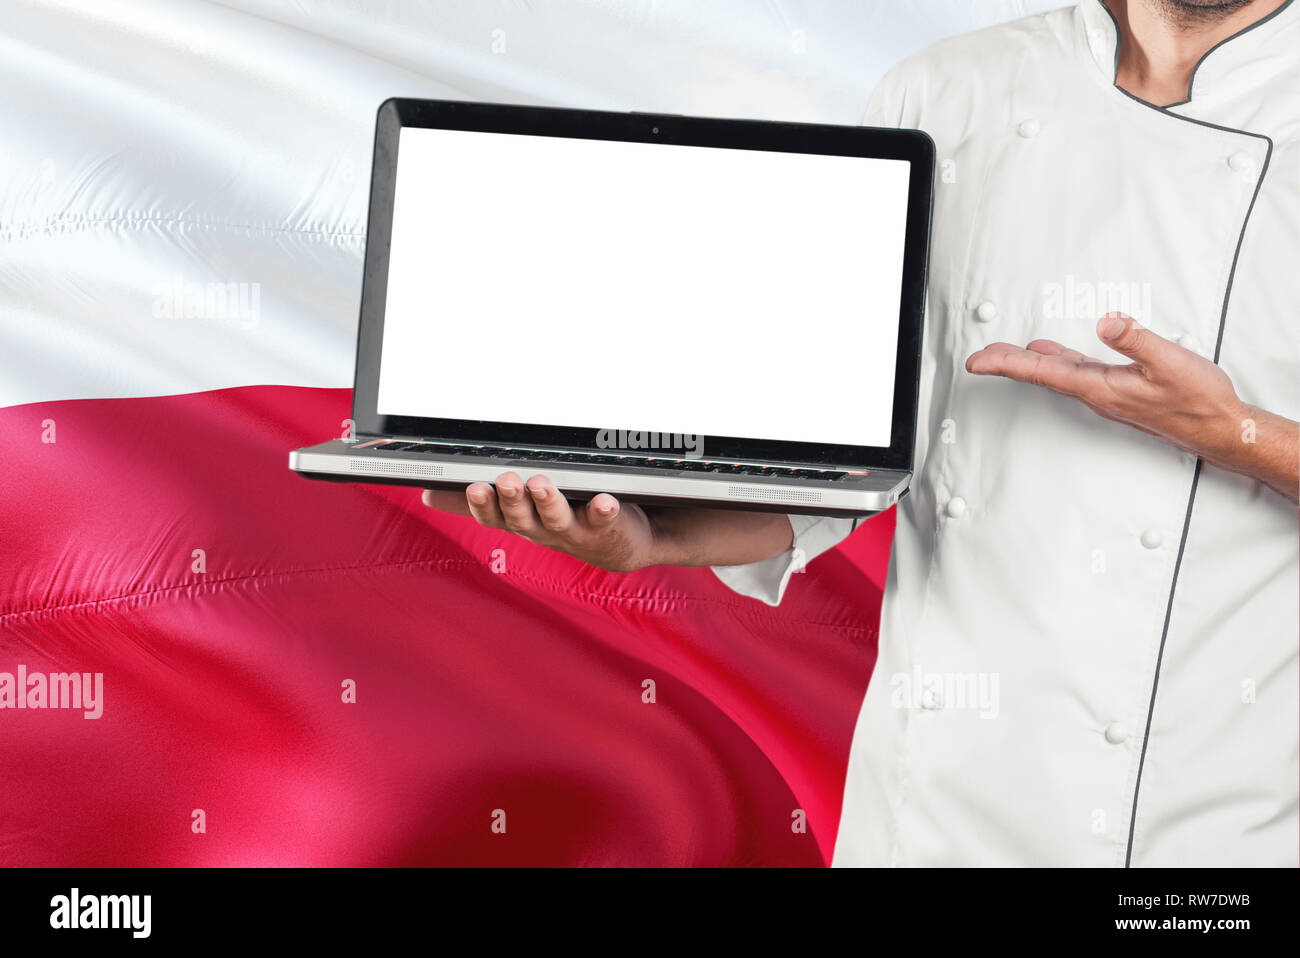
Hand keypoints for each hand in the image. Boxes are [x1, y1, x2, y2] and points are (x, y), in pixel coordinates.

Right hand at [421, 472, 796, 570]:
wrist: (623, 543)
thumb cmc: (567, 520)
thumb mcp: (520, 512)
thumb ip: (478, 503)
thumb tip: (431, 495)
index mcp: (522, 523)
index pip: (493, 516)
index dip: (482, 505)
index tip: (474, 486)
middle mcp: (545, 531)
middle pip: (522, 519)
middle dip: (512, 500)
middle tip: (505, 480)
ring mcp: (577, 532)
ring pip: (557, 519)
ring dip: (548, 502)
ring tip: (542, 483)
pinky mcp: (608, 527)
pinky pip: (604, 519)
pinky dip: (603, 509)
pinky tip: (603, 498)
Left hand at [966, 312, 1298, 502]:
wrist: (1220, 428)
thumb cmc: (1198, 402)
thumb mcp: (1169, 363)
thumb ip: (1136, 340)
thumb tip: (1107, 322)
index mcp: (1099, 387)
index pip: (1041, 371)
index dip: (1006, 364)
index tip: (978, 361)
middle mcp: (1097, 392)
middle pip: (1041, 374)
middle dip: (1007, 363)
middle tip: (980, 356)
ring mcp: (1106, 392)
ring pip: (1057, 373)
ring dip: (1028, 362)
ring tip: (1004, 352)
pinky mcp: (1118, 389)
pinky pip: (1077, 372)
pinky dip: (1057, 360)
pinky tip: (1052, 352)